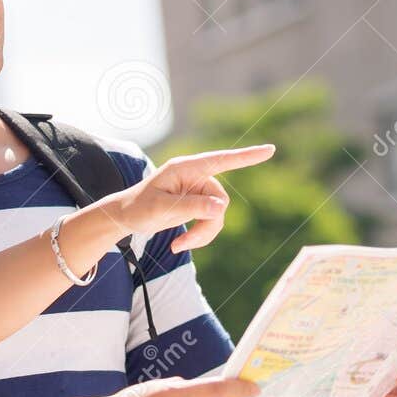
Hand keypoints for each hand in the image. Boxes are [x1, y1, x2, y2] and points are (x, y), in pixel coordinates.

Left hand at [108, 144, 274, 251]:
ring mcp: (198, 191)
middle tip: (184, 243)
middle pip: (220, 201)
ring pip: (218, 215)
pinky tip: (179, 244)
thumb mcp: (162, 208)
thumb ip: (192, 206)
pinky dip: (199, 236)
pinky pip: (211, 222)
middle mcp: (195, 177)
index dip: (246, 157)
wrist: (126, 217)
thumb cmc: (138, 207)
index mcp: (186, 168)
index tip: (270, 150)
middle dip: (206, 226)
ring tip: (178, 246)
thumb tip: (222, 207)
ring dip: (202, 235)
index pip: (221, 160)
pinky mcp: (198, 205)